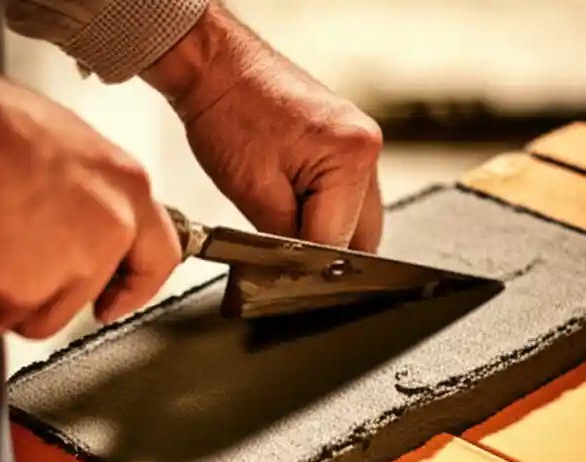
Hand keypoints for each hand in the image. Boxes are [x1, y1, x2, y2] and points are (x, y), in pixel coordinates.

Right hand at [0, 78, 179, 337]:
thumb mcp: (67, 143)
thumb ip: (91, 192)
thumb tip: (80, 219)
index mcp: (126, 187)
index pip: (159, 259)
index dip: (134, 289)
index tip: (114, 303)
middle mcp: (108, 231)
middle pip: (84, 296)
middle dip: (46, 291)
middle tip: (13, 262)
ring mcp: (63, 264)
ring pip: (35, 313)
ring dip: (8, 299)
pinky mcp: (16, 289)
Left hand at [143, 3, 383, 251]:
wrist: (217, 67)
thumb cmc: (226, 112)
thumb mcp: (252, 190)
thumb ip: (286, 237)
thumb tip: (302, 270)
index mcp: (351, 158)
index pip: (340, 242)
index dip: (308, 264)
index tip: (283, 270)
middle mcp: (368, 148)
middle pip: (363, 235)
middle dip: (324, 249)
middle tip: (285, 250)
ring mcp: (365, 143)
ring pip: (361, 218)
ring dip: (328, 227)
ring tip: (286, 216)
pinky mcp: (353, 142)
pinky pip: (353, 194)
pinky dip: (327, 206)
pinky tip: (297, 200)